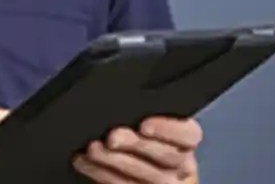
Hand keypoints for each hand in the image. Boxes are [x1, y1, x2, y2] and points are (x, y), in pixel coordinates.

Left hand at [72, 117, 201, 182]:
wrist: (136, 167)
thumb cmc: (138, 136)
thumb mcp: (146, 121)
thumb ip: (139, 112)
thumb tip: (117, 98)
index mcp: (185, 142)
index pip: (189, 134)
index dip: (168, 129)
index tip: (144, 125)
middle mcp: (181, 165)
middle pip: (168, 157)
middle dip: (137, 145)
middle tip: (112, 137)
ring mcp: (165, 183)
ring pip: (146, 176)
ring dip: (114, 162)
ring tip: (93, 149)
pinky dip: (101, 174)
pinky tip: (85, 162)